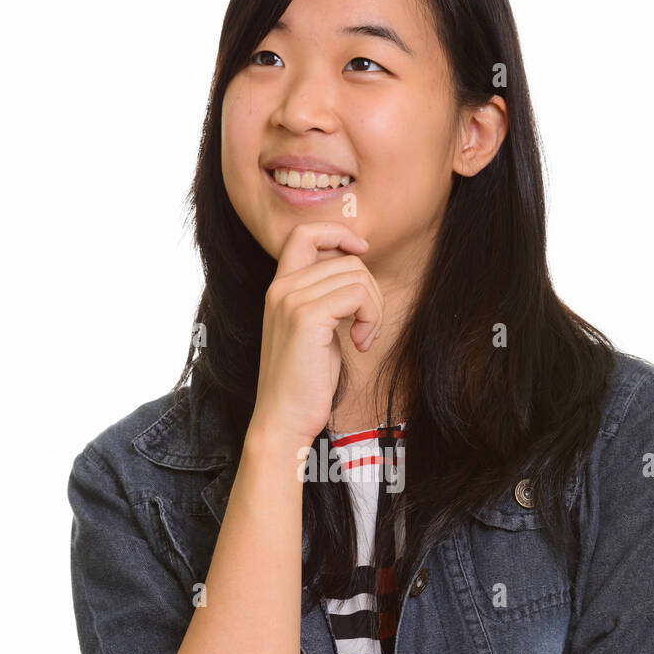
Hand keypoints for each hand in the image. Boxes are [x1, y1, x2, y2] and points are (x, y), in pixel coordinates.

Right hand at [249, 221, 383, 448]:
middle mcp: (281, 288)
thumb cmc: (303, 382)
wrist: (282, 419)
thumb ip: (326, 300)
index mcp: (279, 288)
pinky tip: (361, 343)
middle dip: (370, 291)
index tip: (361, 252)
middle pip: (347, 259)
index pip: (305, 233)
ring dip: (374, 308)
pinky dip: (371, 318)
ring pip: (358, 275)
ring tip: (364, 338)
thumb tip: (357, 275)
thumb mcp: (315, 331)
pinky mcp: (306, 317)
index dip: (338, 233)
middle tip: (368, 327)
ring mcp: (291, 300)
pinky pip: (358, 294)